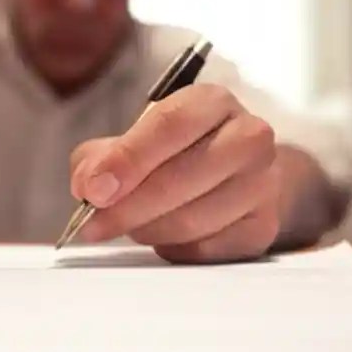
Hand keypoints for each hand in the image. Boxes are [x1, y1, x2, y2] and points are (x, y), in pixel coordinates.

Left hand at [69, 84, 282, 262]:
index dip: (127, 160)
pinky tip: (164, 235)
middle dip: (128, 207)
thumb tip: (88, 185)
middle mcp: (248, 137)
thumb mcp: (135, 140)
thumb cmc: (180, 154)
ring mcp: (262, 184)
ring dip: (147, 230)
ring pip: (191, 220)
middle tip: (93, 224)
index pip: (169, 126)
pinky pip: (205, 249)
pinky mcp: (263, 226)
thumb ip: (100, 157)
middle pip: (180, 177)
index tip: (94, 190)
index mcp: (213, 102)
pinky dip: (172, 248)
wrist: (239, 176)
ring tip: (130, 225)